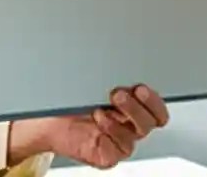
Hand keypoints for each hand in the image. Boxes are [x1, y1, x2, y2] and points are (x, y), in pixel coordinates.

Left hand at [8, 86, 169, 168]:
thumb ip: (109, 72)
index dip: (153, 100)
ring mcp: (119, 141)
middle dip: (135, 107)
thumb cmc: (71, 99)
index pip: (158, 109)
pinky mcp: (107, 155)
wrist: (48, 120)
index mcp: (135, 105)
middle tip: (118, 94)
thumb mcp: (92, 80)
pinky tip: (96, 126)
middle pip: (150, 122)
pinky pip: (116, 152)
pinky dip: (107, 138)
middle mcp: (130, 124)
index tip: (140, 87)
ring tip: (100, 110)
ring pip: (133, 137)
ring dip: (118, 123)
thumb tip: (112, 52)